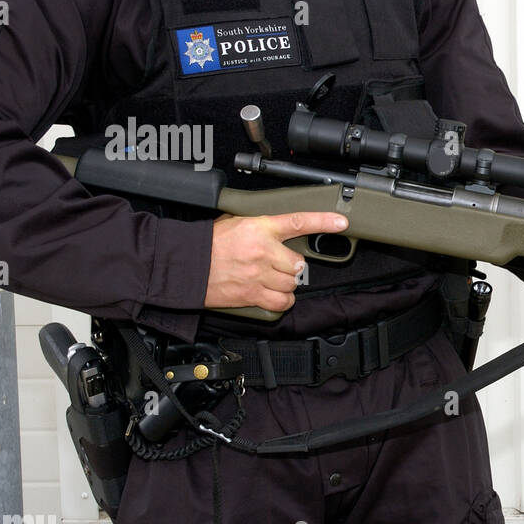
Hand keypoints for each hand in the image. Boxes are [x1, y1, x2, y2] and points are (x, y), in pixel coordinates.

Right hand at [204, 211, 347, 312]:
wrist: (183, 266)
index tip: (341, 222)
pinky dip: (282, 301)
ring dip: (286, 284)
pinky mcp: (253, 294)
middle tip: (276, 264)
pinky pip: (282, 302)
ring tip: (271, 279)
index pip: (298, 222)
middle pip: (298, 263)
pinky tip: (273, 294)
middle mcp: (263, 251)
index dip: (323, 222)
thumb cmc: (206, 244)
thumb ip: (260, 226)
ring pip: (292, 284)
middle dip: (291, 266)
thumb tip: (277, 229)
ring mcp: (259, 274)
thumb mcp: (234, 223)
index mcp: (259, 227)